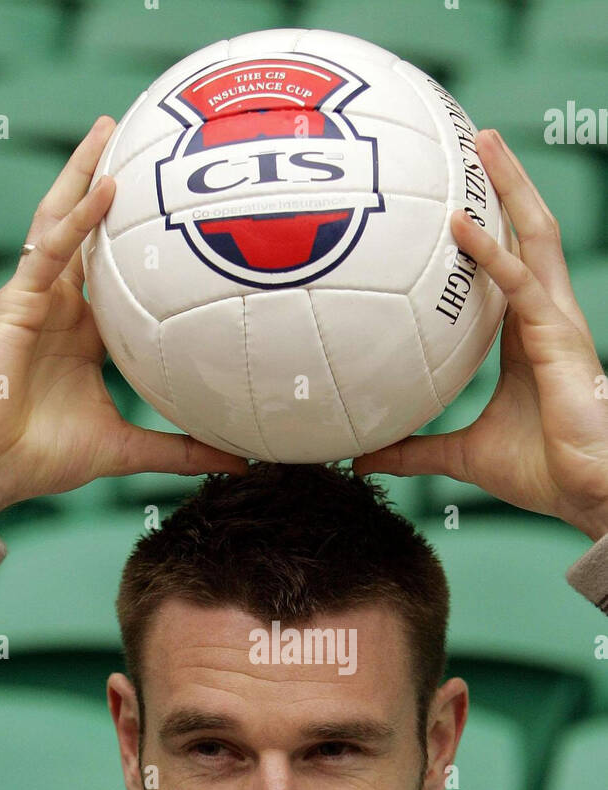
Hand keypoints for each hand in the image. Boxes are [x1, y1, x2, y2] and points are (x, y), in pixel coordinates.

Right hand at [0, 117, 247, 512]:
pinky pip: (51, 252)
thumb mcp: (127, 448)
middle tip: (134, 135)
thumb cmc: (46, 458)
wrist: (0, 471)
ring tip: (110, 130)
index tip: (175, 211)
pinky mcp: (19, 303)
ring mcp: (37, 300)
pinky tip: (106, 189)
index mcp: (83, 333)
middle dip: (102, 182)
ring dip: (84, 176)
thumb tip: (240, 461)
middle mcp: (60, 308)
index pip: (114, 273)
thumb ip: (180, 449)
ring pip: (62, 224)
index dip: (136, 239)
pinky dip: (79, 221)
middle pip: (84, 231)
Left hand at [354, 129, 607, 542]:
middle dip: (508, 184)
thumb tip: (362, 458)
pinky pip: (520, 285)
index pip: (509, 264)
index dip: (491, 225)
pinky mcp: (559, 337)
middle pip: (528, 233)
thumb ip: (414, 450)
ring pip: (534, 238)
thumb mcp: (460, 456)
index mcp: (526, 336)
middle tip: (478, 137)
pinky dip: (490, 254)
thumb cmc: (539, 472)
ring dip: (510, 188)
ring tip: (485, 143)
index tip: (459, 190)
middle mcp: (545, 317)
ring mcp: (557, 322)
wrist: (584, 495)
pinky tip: (458, 225)